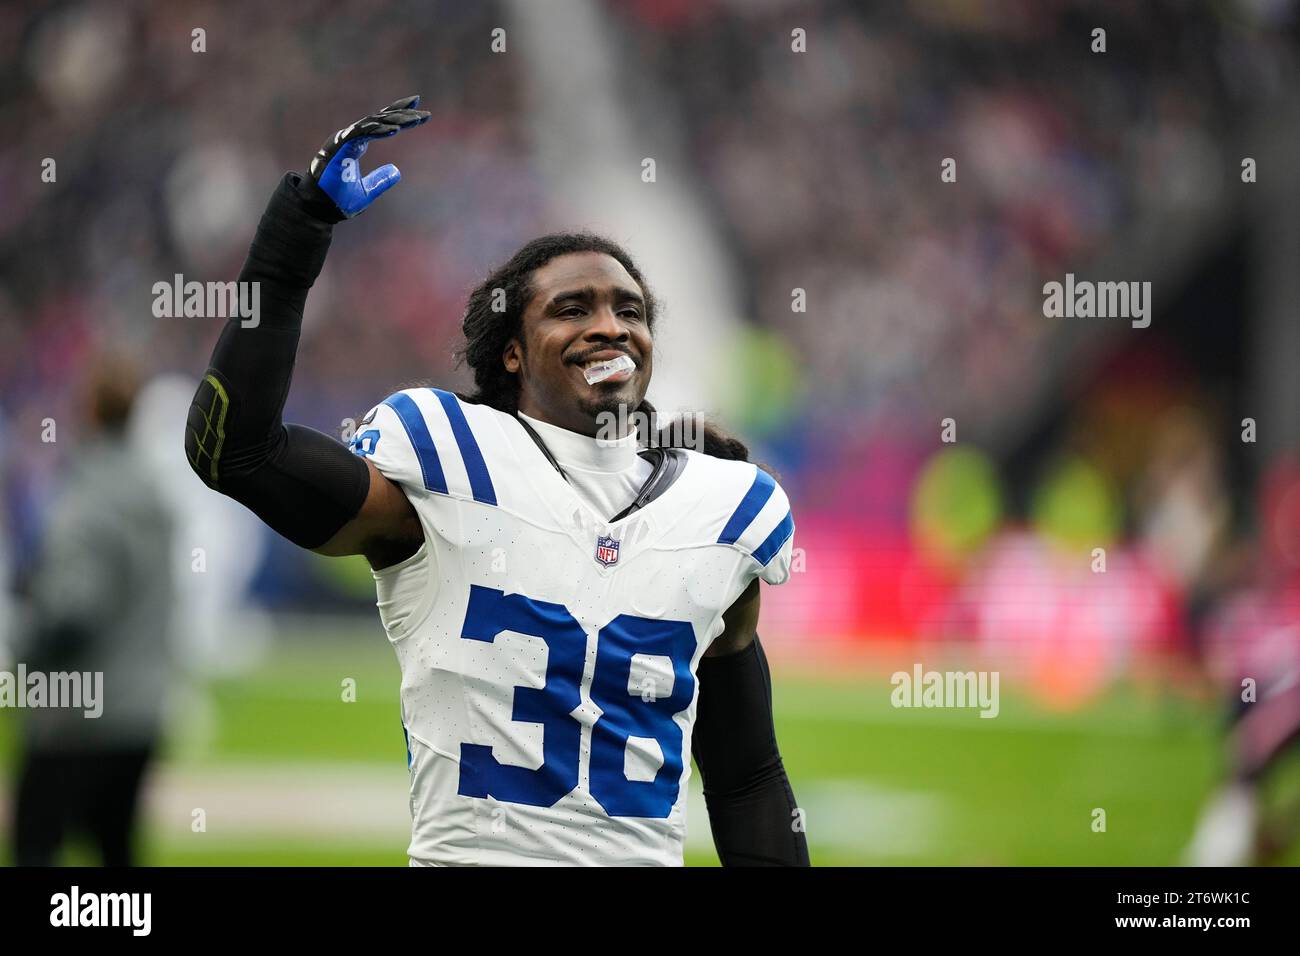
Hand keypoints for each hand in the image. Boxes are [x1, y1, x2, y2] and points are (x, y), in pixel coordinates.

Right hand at [309, 95, 429, 217]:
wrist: (320, 209)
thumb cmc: (338, 199)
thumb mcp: (367, 190)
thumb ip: (381, 179)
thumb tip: (396, 171)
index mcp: (356, 145)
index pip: (380, 125)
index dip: (398, 115)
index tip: (418, 112)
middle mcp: (351, 139)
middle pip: (380, 119)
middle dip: (402, 114)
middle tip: (424, 113)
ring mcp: (344, 141)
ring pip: (372, 123)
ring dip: (394, 120)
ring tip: (414, 120)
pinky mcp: (340, 148)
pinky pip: (360, 134)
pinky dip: (377, 130)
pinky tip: (395, 129)